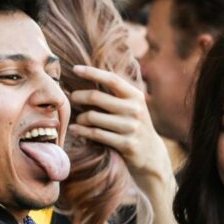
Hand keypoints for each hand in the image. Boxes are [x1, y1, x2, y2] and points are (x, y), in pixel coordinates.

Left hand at [66, 63, 173, 192]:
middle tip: (71, 98)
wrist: (151, 153)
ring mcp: (131, 127)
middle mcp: (135, 109)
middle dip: (79, 96)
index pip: (111, 79)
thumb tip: (89, 76)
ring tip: (78, 119)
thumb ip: (117, 94)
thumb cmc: (134, 125)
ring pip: (93, 117)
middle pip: (96, 97)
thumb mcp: (132, 106)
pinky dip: (82, 131)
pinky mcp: (126, 144)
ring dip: (80, 118)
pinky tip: (75, 129)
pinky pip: (96, 134)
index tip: (75, 69)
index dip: (92, 72)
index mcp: (135, 96)